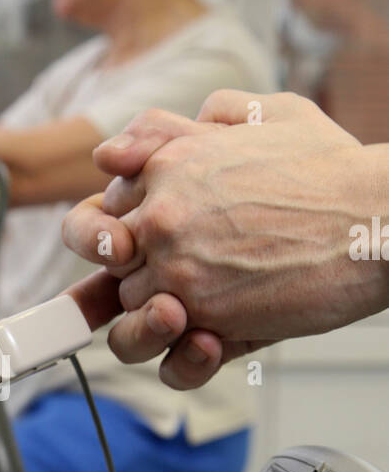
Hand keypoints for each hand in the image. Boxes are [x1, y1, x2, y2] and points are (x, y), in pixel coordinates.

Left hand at [63, 91, 386, 388]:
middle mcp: (161, 214)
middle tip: (177, 281)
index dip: (125, 229)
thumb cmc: (335, 169)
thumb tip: (171, 130)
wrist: (379, 216)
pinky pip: (165, 354)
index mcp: (167, 165)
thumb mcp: (271, 114)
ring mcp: (177, 267)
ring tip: (195, 311)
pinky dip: (181, 358)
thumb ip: (215, 115)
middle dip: (138, 274)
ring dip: (157, 318)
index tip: (147, 243)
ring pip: (131, 310)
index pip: (109, 207)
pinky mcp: (206, 315)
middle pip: (113, 262)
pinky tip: (207, 341)